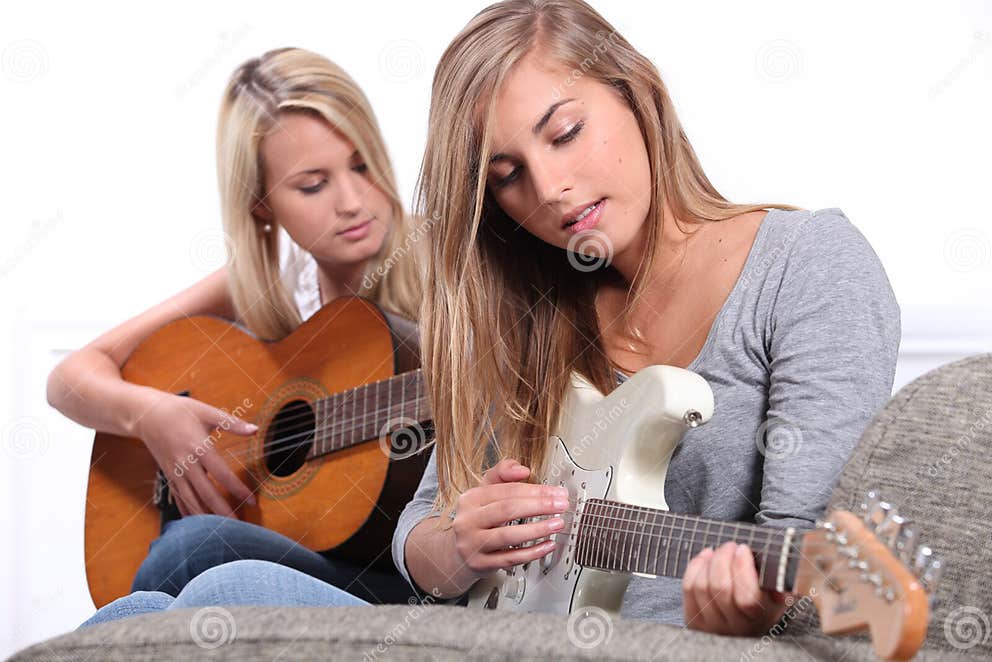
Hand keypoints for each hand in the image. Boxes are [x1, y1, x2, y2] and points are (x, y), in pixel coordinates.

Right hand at [137, 392, 256, 516]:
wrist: (146, 414)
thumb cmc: (179, 410)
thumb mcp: (207, 412)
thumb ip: (232, 423)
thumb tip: (255, 430)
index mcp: (198, 447)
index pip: (222, 474)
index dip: (237, 489)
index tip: (251, 501)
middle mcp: (186, 463)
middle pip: (206, 493)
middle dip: (222, 511)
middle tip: (237, 526)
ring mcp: (175, 471)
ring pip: (190, 499)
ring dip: (205, 516)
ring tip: (219, 531)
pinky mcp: (168, 475)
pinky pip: (178, 497)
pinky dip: (187, 510)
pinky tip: (195, 523)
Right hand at [451, 459, 567, 580]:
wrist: (458, 552)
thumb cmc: (478, 519)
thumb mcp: (484, 492)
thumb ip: (502, 474)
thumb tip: (522, 469)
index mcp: (470, 499)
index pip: (506, 490)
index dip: (534, 490)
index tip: (556, 492)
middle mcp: (468, 521)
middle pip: (507, 510)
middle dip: (539, 506)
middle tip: (561, 505)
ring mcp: (472, 544)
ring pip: (509, 536)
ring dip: (537, 529)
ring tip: (557, 524)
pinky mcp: (480, 564)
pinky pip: (510, 558)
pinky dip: (532, 552)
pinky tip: (548, 545)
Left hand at [683, 542, 788, 635]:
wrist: (746, 625)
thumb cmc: (765, 602)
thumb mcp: (780, 595)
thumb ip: (783, 582)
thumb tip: (783, 565)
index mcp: (759, 620)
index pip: (746, 597)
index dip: (742, 568)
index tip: (743, 548)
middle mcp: (734, 627)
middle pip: (720, 588)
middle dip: (723, 558)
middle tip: (731, 545)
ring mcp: (711, 626)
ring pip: (701, 586)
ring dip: (709, 561)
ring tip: (719, 550)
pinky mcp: (694, 620)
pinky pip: (688, 588)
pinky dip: (695, 566)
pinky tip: (706, 557)